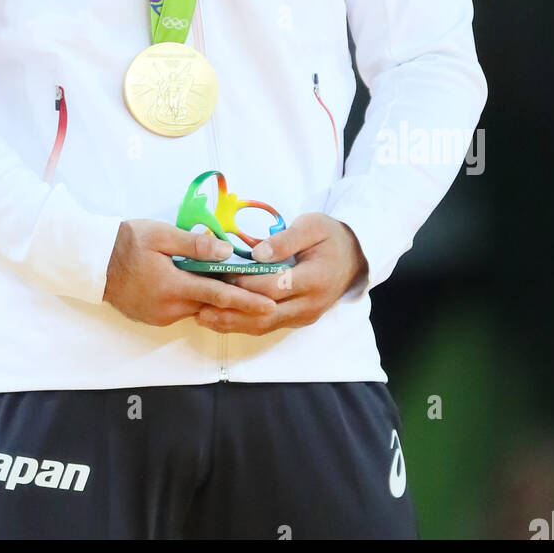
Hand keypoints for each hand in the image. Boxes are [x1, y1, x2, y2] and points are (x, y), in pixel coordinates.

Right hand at [102, 219, 278, 328]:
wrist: (93, 261)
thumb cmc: (126, 241)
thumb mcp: (160, 234)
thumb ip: (195, 244)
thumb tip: (227, 252)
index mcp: (173, 287)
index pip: (219, 296)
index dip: (247, 302)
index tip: (270, 307)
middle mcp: (170, 308)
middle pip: (212, 306)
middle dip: (239, 304)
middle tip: (267, 299)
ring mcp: (161, 316)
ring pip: (199, 309)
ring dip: (218, 302)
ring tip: (240, 290)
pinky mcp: (154, 318)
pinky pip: (184, 310)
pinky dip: (199, 302)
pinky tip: (206, 289)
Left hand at [193, 213, 368, 337]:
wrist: (354, 257)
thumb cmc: (330, 236)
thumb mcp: (313, 226)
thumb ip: (286, 240)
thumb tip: (257, 254)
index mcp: (315, 279)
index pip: (274, 286)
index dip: (246, 284)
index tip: (219, 276)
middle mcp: (310, 304)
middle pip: (265, 314)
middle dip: (231, 310)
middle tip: (200, 304)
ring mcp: (304, 316)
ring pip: (264, 326)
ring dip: (233, 323)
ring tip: (202, 317)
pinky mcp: (297, 320)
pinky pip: (268, 325)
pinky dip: (243, 323)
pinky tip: (220, 319)